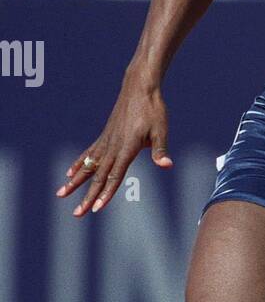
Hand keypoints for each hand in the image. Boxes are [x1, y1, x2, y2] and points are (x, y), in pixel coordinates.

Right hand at [56, 76, 172, 215]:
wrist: (140, 88)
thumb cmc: (153, 110)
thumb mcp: (161, 130)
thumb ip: (160, 150)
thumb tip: (167, 165)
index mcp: (127, 148)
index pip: (115, 176)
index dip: (106, 193)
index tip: (96, 208)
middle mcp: (113, 146)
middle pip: (98, 176)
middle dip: (87, 196)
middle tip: (77, 214)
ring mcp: (106, 141)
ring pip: (88, 165)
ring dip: (75, 182)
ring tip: (61, 194)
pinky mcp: (105, 136)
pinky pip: (89, 153)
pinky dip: (78, 164)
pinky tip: (69, 174)